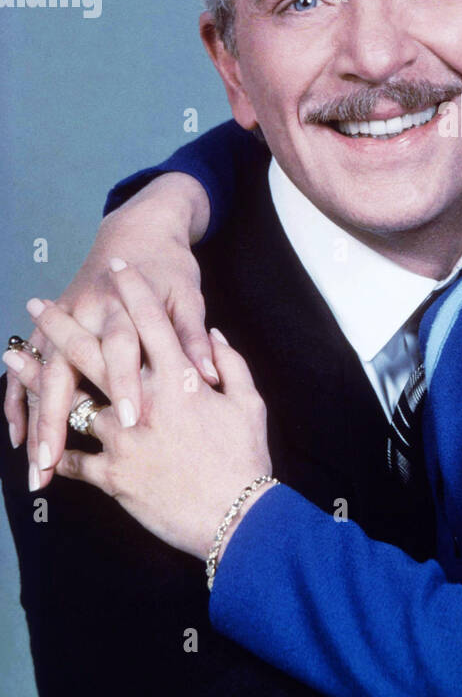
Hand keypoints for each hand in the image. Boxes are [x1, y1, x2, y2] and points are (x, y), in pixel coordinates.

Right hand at [3, 172, 212, 489]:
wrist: (139, 230)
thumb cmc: (169, 269)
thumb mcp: (188, 297)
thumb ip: (192, 338)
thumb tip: (207, 375)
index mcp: (123, 304)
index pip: (122, 347)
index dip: (124, 382)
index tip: (129, 419)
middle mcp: (86, 314)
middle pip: (65, 370)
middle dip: (58, 418)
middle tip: (54, 461)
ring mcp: (63, 322)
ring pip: (42, 377)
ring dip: (37, 422)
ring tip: (37, 466)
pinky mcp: (52, 330)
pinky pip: (30, 371)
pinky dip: (20, 402)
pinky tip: (19, 438)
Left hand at [27, 262, 271, 561]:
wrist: (238, 519)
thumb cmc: (247, 459)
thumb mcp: (250, 405)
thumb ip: (229, 363)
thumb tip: (211, 335)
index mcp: (182, 381)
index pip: (153, 323)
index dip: (134, 290)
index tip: (118, 264)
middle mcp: (146, 403)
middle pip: (95, 353)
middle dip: (64, 324)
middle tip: (40, 303)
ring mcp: (125, 441)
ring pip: (71, 402)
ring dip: (38, 380)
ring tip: (14, 359)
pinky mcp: (114, 478)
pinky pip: (76, 461)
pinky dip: (59, 452)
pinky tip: (37, 441)